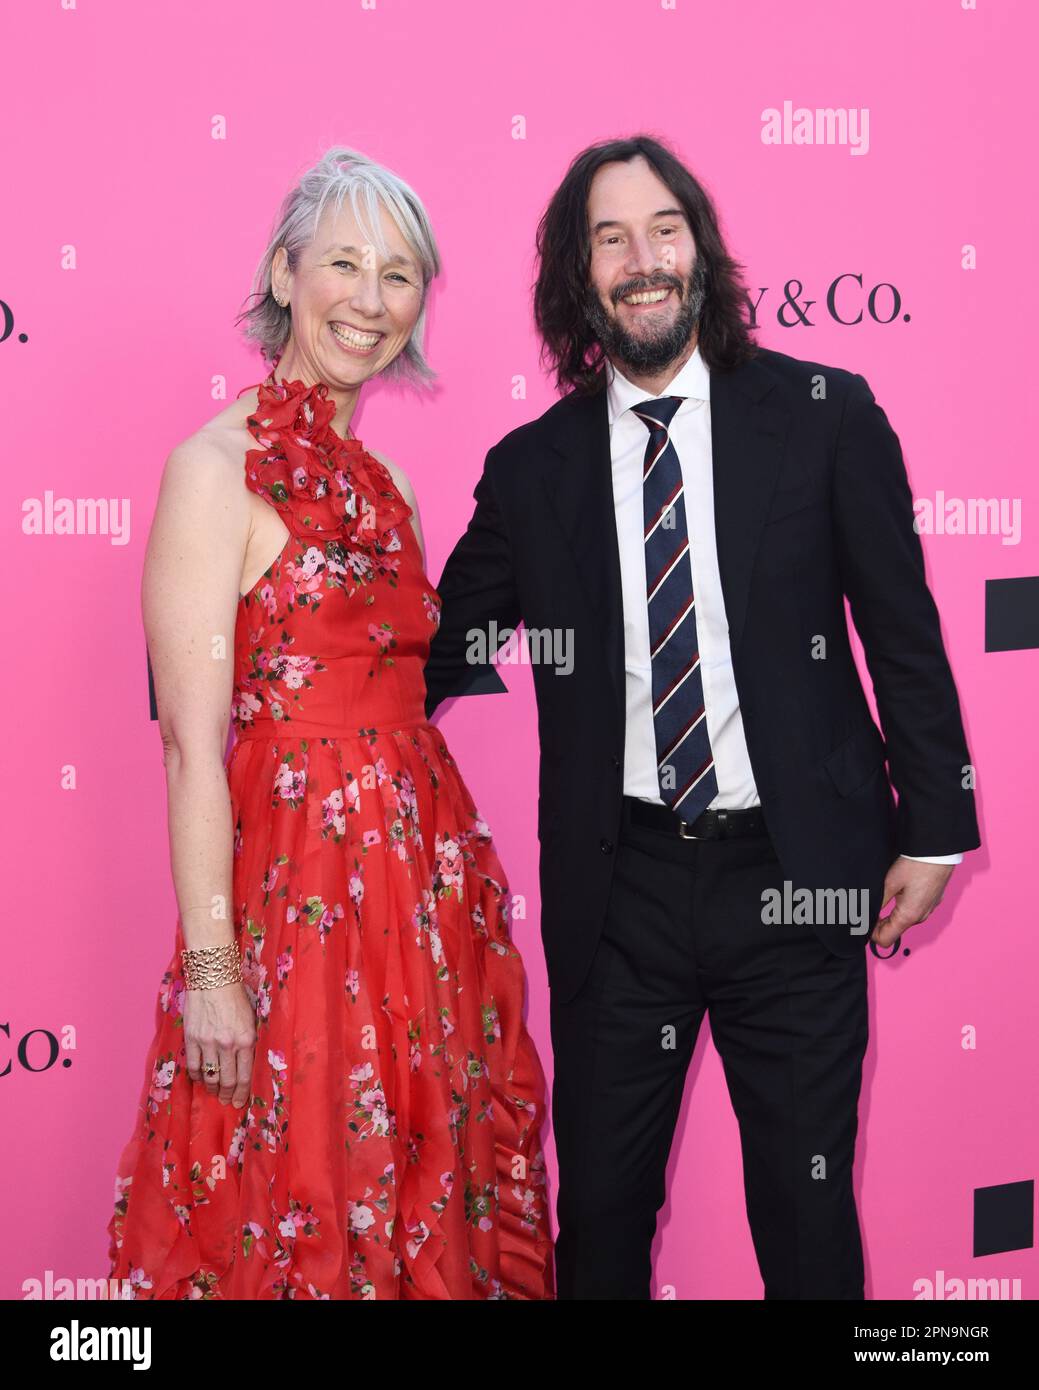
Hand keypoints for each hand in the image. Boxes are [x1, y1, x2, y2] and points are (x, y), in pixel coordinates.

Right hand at [184, 981, 256, 1107]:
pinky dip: (197, 1077)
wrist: (213, 979)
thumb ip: (249, 1042)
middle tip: (227, 1101)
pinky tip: (201, 1079)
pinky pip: (193, 1067)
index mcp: (246, 1039)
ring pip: (210, 1077)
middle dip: (227, 1095)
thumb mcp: (251, 1019)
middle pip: (227, 1081)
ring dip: (212, 1089)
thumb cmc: (236, 997)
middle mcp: (228, 1044)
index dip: (242, 1094)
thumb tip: (248, 1066)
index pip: (244, 1076)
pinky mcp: (192, 1039)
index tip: (239, 1103)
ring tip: (215, 1092)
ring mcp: (208, 1043)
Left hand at [871, 858, 954, 948]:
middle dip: (879, 922)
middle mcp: (920, 917)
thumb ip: (877, 902)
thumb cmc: (915, 865)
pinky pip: (914, 911)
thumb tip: (864, 915)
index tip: (863, 919)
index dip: (870, 933)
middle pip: (894, 930)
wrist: (938, 852)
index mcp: (908, 916)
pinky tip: (898, 891)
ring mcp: (928, 910)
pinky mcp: (932, 901)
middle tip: (869, 904)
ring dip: (891, 914)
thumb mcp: (889, 883)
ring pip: (903, 920)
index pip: (885, 940)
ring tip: (883, 895)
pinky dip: (903, 907)